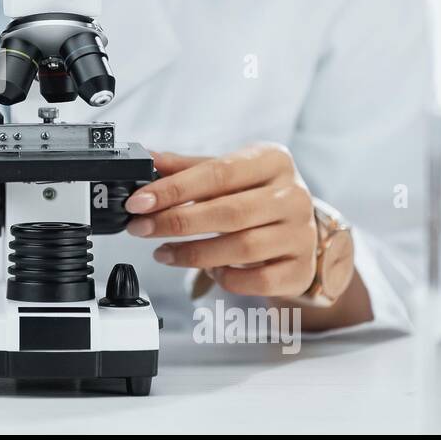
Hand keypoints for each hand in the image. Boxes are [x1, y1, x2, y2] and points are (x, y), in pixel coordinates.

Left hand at [124, 144, 320, 297]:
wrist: (300, 229)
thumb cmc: (257, 196)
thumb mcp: (228, 172)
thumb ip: (187, 168)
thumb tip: (147, 159)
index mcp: (273, 161)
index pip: (218, 173)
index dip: (173, 189)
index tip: (139, 202)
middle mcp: (293, 196)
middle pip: (229, 212)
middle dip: (176, 222)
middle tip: (141, 229)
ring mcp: (301, 234)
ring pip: (242, 249)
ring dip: (193, 254)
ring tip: (163, 252)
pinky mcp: (301, 269)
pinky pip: (259, 280)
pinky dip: (228, 278)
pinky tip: (209, 270)